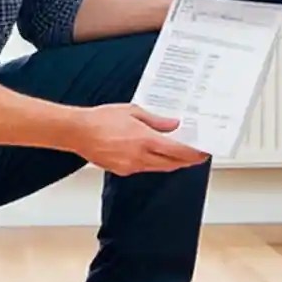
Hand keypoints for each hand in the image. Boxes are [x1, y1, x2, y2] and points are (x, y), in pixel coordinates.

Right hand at [68, 104, 209, 175]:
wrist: (78, 131)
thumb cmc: (101, 119)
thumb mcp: (133, 112)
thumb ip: (156, 120)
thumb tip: (173, 125)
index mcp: (145, 140)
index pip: (177, 152)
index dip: (193, 154)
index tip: (202, 153)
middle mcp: (140, 156)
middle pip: (171, 164)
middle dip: (186, 161)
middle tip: (195, 156)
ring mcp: (131, 166)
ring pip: (158, 168)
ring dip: (170, 163)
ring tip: (178, 155)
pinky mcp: (122, 170)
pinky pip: (143, 168)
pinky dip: (152, 163)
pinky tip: (153, 155)